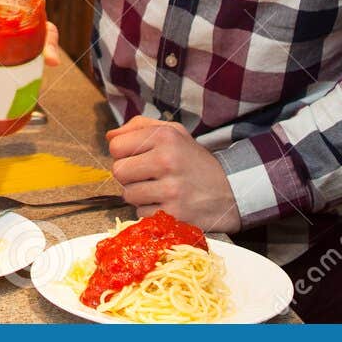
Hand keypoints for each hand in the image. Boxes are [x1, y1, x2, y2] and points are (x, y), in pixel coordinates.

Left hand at [107, 115, 241, 233]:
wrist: (231, 190)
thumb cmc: (194, 160)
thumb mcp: (173, 132)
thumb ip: (139, 127)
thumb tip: (109, 135)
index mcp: (165, 136)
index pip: (116, 146)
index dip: (123, 153)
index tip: (137, 158)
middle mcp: (167, 160)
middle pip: (118, 171)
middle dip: (128, 176)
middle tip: (146, 176)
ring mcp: (171, 189)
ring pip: (128, 195)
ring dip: (138, 195)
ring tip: (158, 190)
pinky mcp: (175, 214)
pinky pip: (141, 213)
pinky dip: (150, 211)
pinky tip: (166, 203)